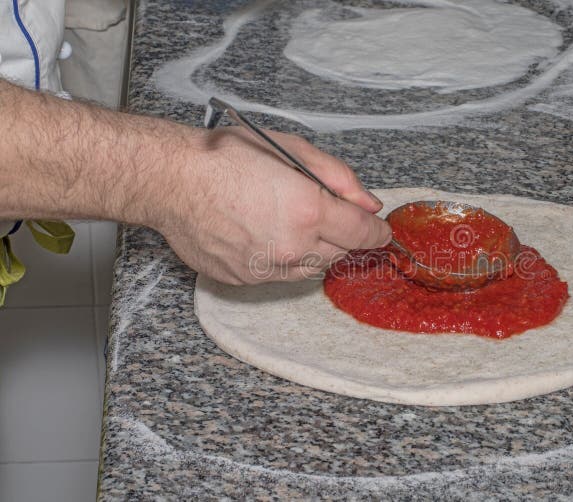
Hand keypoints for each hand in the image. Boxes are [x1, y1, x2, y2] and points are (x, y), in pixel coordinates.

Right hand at [155, 126, 391, 284]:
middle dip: (341, 235)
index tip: (380, 230)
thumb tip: (369, 204)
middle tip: (324, 213)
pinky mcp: (245, 278)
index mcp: (308, 210)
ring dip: (315, 249)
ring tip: (292, 221)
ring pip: (312, 268)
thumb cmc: (226, 157)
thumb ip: (340, 178)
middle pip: (340, 253)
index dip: (376, 231)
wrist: (172, 180)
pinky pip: (280, 275)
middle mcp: (291, 246)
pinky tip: (266, 234)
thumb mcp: (293, 149)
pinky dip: (284, 259)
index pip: (362, 233)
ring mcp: (266, 267)